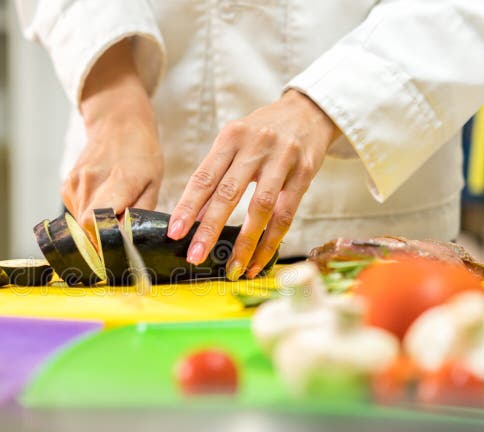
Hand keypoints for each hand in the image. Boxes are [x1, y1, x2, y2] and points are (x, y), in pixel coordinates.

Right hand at [63, 40, 163, 231]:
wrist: (117, 122)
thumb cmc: (142, 153)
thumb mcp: (154, 183)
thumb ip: (141, 214)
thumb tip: (129, 241)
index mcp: (120, 180)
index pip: (97, 221)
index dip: (105, 241)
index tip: (118, 247)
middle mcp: (91, 182)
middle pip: (89, 229)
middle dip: (104, 238)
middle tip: (121, 233)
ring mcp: (74, 184)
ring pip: (81, 225)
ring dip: (97, 226)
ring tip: (115, 209)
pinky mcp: (66, 187)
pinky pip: (77, 214)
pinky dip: (89, 215)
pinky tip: (103, 200)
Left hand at [167, 90, 338, 278]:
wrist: (309, 111)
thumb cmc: (263, 132)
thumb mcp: (234, 142)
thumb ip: (217, 176)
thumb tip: (197, 218)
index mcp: (231, 136)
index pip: (204, 176)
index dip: (188, 206)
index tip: (175, 232)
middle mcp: (255, 145)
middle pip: (229, 193)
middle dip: (210, 229)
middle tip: (196, 256)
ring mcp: (282, 158)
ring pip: (261, 208)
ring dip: (245, 243)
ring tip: (233, 268)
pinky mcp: (305, 173)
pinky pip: (287, 214)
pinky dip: (271, 241)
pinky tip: (259, 259)